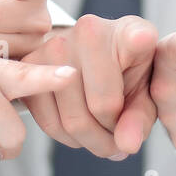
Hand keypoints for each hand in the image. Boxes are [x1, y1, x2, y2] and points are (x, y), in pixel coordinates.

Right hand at [20, 14, 158, 158]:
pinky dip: (66, 137)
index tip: (141, 66)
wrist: (94, 56)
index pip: (135, 55)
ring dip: (88, 141)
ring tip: (100, 135)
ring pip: (71, 120)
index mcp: (128, 31)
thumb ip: (139, 119)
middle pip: (100, 107)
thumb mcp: (146, 93)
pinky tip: (79, 130)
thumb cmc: (127, 74)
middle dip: (111, 136)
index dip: (138, 77)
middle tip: (117, 140)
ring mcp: (54, 44)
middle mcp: (88, 30)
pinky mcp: (29, 64)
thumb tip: (126, 145)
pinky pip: (47, 121)